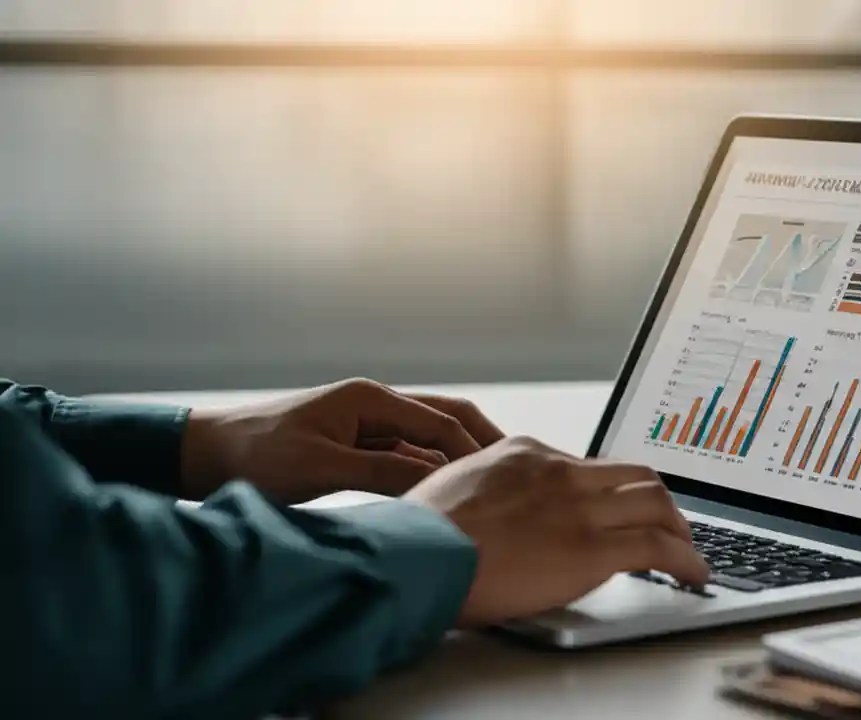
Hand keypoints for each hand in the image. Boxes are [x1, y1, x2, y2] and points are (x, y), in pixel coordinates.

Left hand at [181, 378, 503, 501]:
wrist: (204, 454)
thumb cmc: (254, 455)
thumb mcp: (321, 467)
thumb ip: (382, 471)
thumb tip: (438, 481)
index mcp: (369, 399)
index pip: (441, 422)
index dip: (475, 451)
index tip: (503, 478)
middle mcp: (372, 405)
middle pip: (444, 419)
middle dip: (480, 443)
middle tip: (516, 471)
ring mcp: (364, 424)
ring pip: (426, 439)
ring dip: (455, 459)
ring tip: (489, 486)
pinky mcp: (353, 445)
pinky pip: (404, 455)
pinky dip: (428, 470)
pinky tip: (442, 494)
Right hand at [404, 436, 709, 625]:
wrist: (414, 557)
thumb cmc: (420, 535)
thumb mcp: (455, 487)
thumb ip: (490, 491)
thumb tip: (498, 510)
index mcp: (527, 454)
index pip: (589, 466)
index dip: (611, 492)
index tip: (616, 509)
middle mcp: (560, 472)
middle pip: (634, 475)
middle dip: (658, 500)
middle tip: (667, 523)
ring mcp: (579, 507)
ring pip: (656, 503)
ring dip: (680, 528)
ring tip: (687, 551)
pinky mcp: (592, 547)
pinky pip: (658, 547)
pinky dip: (686, 560)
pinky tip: (694, 574)